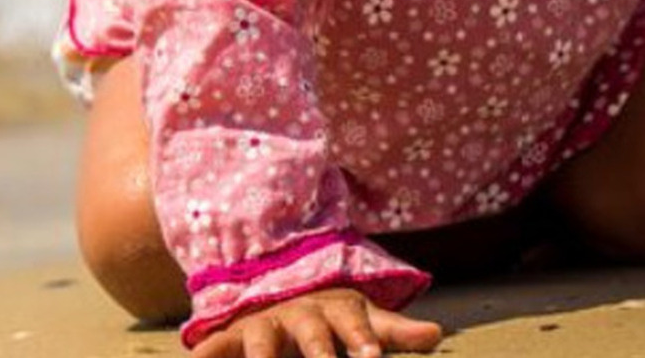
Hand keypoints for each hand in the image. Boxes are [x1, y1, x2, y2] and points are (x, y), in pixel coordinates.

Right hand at [191, 287, 443, 357]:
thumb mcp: (362, 322)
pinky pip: (215, 349)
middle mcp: (298, 317)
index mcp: (334, 312)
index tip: (372, 357)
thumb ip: (395, 333)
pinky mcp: (231, 340)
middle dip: (319, 354)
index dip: (362, 341)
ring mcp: (262, 327)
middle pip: (310, 337)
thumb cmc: (330, 320)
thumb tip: (438, 334)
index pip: (353, 326)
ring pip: (261, 344)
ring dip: (261, 357)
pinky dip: (206, 356)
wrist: (277, 294)